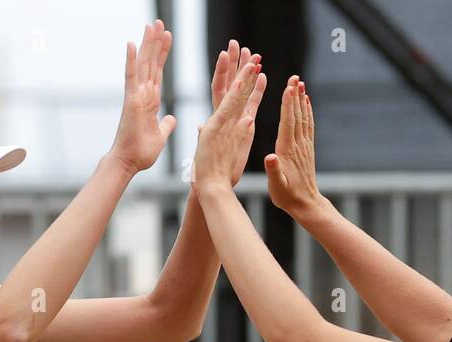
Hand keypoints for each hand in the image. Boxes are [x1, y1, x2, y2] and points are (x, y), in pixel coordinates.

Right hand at [108, 20, 176, 174]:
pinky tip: (130, 44)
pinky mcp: (130, 101)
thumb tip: (171, 119)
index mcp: (150, 101)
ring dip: (147, 44)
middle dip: (155, 42)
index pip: (158, 72)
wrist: (129, 163)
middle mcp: (142, 94)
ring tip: (151, 25)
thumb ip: (166, 125)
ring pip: (142, 64)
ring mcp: (135, 96)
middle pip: (150, 63)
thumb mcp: (161, 136)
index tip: (167, 37)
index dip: (162, 54)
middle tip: (159, 22)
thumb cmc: (141, 153)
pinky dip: (130, 61)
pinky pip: (130, 77)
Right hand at [191, 55, 263, 193]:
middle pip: (229, 86)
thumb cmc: (210, 173)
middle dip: (235, 66)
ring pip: (234, 89)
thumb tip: (200, 125)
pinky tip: (251, 72)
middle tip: (240, 45)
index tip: (247, 64)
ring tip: (251, 53)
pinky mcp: (222, 125)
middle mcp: (221, 118)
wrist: (210, 187)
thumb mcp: (211, 150)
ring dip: (243, 70)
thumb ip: (206, 135)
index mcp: (220, 122)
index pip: (228, 94)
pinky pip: (236, 101)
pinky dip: (243, 86)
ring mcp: (222, 120)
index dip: (237, 78)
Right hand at [264, 76, 322, 218]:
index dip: (288, 104)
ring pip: (303, 118)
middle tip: (295, 77)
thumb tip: (270, 157)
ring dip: (301, 100)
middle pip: (296, 115)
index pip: (288, 122)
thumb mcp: (276, 186)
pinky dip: (307, 112)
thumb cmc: (286, 196)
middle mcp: (297, 145)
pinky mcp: (307, 149)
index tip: (288, 87)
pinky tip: (306, 102)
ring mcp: (304, 146)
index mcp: (287, 150)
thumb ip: (273, 171)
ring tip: (300, 83)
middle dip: (295, 96)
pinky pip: (307, 126)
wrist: (305, 204)